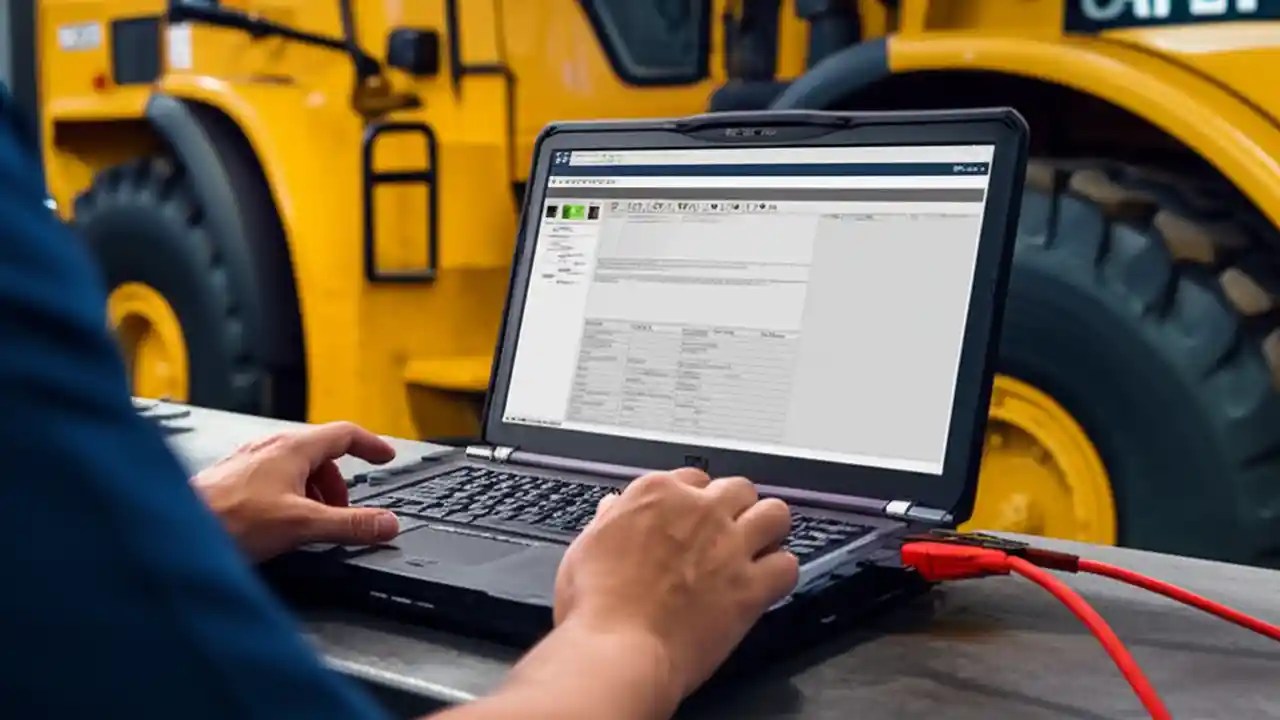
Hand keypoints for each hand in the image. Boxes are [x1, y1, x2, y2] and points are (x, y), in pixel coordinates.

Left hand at [192, 422, 400, 560]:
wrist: (177, 530)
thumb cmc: (229, 520)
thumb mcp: (303, 526)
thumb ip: (350, 525)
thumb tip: (387, 524)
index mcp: (293, 448)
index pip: (345, 434)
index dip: (371, 445)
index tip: (386, 457)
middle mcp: (270, 447)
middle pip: (320, 455)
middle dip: (339, 484)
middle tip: (344, 512)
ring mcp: (249, 461)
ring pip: (295, 468)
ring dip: (314, 492)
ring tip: (311, 522)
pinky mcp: (233, 479)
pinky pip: (273, 479)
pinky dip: (289, 496)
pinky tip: (279, 523)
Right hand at [552, 469, 797, 706]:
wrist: (617, 651)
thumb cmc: (594, 606)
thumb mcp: (586, 548)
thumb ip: (609, 520)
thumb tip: (614, 507)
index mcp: (657, 495)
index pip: (693, 479)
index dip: (695, 500)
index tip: (692, 517)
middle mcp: (699, 512)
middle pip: (739, 489)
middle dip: (736, 508)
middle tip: (728, 531)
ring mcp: (730, 547)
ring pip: (775, 514)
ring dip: (770, 529)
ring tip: (760, 547)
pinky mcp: (751, 587)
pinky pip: (788, 565)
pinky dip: (781, 573)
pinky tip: (767, 583)